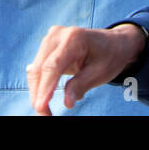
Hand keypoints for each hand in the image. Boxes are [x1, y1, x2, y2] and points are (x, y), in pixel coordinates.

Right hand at [26, 23, 146, 114]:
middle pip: (40, 68)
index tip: (41, 106)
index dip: (45, 87)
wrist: (112, 43)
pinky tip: (43, 98)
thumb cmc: (109, 57)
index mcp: (74, 38)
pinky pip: (38, 67)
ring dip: (37, 91)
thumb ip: (81, 85)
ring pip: (36, 69)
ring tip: (45, 110)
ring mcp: (50, 38)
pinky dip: (40, 84)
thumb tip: (66, 103)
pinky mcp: (47, 45)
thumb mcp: (100, 73)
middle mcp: (58, 35)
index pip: (54, 65)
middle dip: (39, 93)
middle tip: (44, 114)